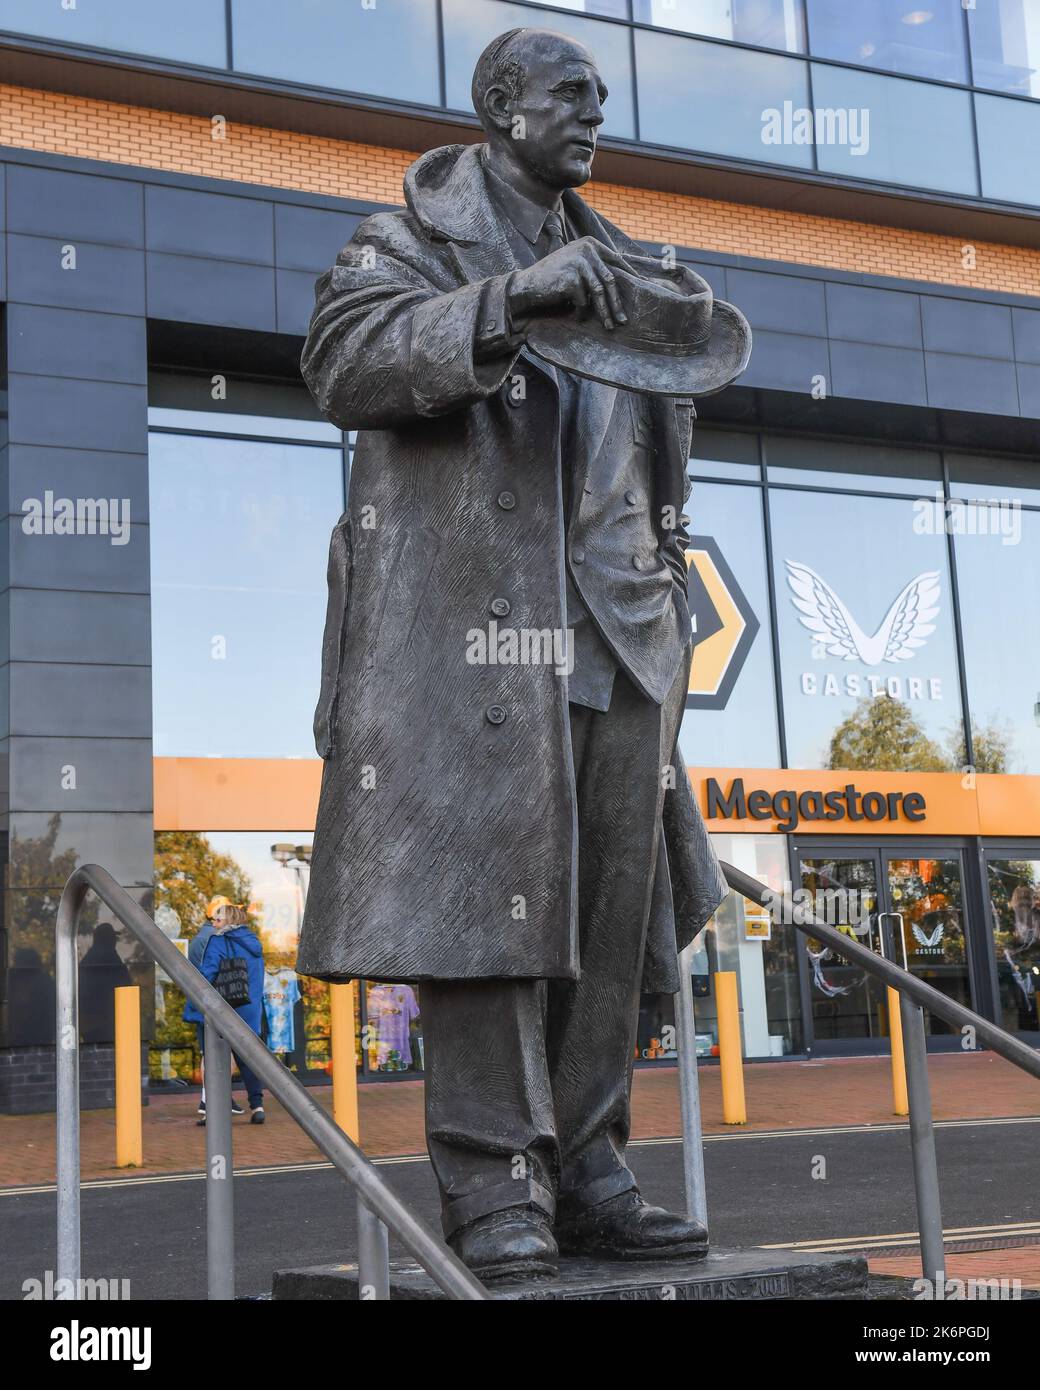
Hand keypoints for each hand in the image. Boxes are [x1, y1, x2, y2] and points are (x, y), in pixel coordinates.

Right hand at [508, 236, 629, 331]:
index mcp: (590, 243)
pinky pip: (583, 301)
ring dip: (605, 312)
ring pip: (599, 292)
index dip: (629, 276)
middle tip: (624, 320)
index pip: (616, 260)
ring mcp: (578, 262)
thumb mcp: (575, 264)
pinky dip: (580, 312)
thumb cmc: (553, 277)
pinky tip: (574, 315)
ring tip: (609, 326)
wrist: (526, 285)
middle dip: (617, 302)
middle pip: (610, 279)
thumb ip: (594, 266)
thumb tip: (620, 280)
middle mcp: (586, 249)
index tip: (641, 289)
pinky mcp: (571, 278)